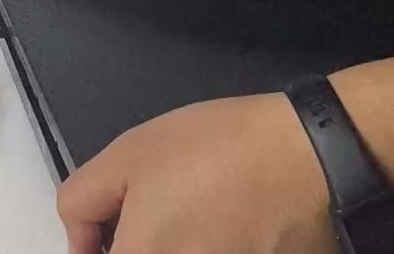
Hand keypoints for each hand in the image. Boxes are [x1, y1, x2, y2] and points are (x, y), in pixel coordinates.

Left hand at [57, 94, 335, 253]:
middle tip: (150, 220)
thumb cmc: (216, 149)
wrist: (313, 158)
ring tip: (194, 219)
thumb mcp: (129, 153)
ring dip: (172, 246)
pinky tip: (224, 229)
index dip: (94, 250)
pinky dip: (212, 247)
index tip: (103, 236)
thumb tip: (80, 245)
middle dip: (135, 246)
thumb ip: (84, 201)